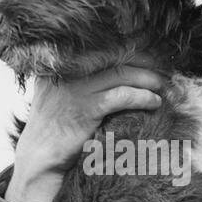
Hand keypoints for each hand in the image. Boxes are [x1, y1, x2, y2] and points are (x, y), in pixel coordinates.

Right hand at [5, 59, 165, 201]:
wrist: (39, 157)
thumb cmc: (57, 126)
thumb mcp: (62, 92)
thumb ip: (82, 75)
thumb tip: (123, 64)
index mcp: (61, 61)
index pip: (102, 44)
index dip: (131, 45)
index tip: (152, 50)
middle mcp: (66, 70)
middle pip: (114, 54)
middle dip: (143, 59)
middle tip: (162, 67)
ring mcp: (74, 89)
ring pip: (121, 74)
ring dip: (147, 78)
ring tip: (162, 85)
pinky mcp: (85, 109)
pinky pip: (122, 96)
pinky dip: (142, 97)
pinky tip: (154, 102)